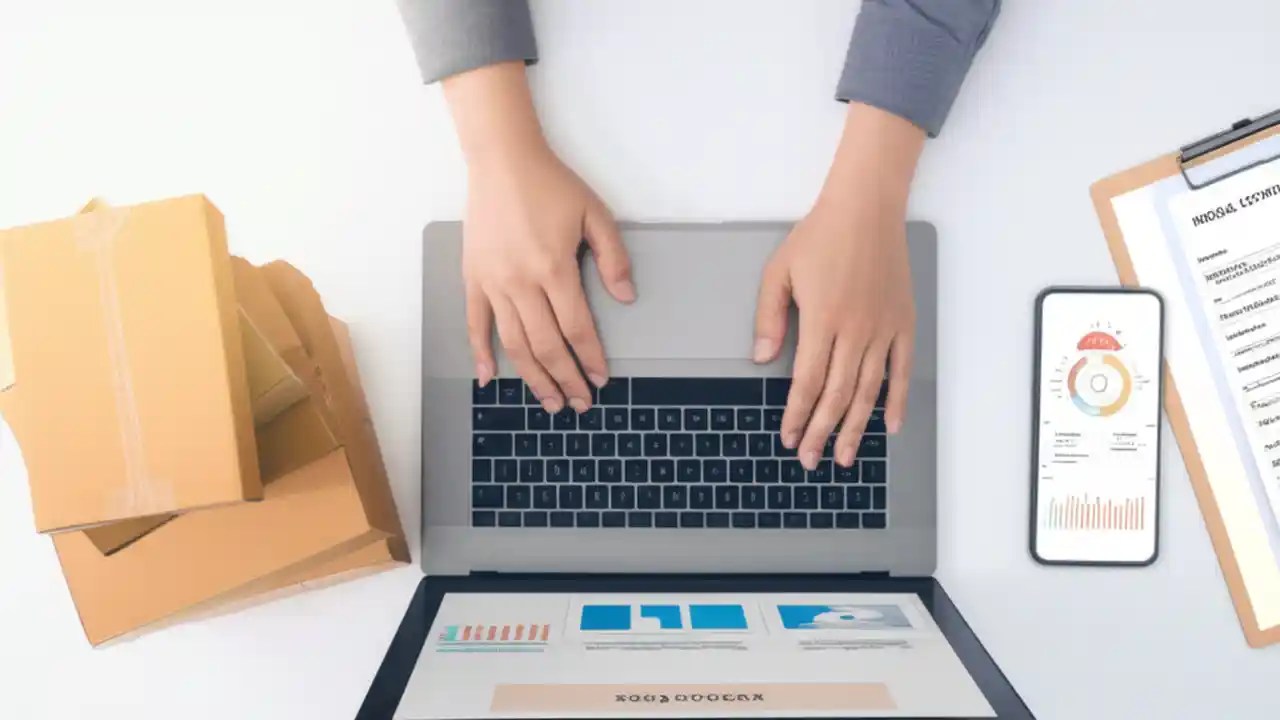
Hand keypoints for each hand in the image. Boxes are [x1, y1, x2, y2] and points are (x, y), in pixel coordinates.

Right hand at [463, 149, 633, 412]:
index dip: (589, 357)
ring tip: (549, 401)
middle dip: (565, 378)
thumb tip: (626, 298)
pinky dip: (481, 353)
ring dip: (533, 377)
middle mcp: (520, 282)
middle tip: (580, 404)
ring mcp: (493, 282)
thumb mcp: (594, 214)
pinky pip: (476, 323)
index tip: (600, 379)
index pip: (576, 327)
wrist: (502, 161)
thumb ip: (612, 258)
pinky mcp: (473, 277)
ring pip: (514, 343)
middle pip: (546, 344)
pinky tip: (490, 378)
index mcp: (553, 267)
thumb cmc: (550, 184)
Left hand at [753, 103, 923, 469]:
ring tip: (843, 456)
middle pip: (838, 396)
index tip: (788, 437)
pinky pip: (902, 370)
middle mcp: (855, 331)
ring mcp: (883, 329)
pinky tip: (888, 424)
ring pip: (869, 391)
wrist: (866, 209)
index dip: (797, 414)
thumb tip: (763, 359)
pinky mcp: (903, 323)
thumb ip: (770, 317)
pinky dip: (897, 400)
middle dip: (821, 432)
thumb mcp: (779, 272)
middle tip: (811, 460)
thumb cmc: (820, 236)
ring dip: (855, 428)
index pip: (808, 382)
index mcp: (822, 321)